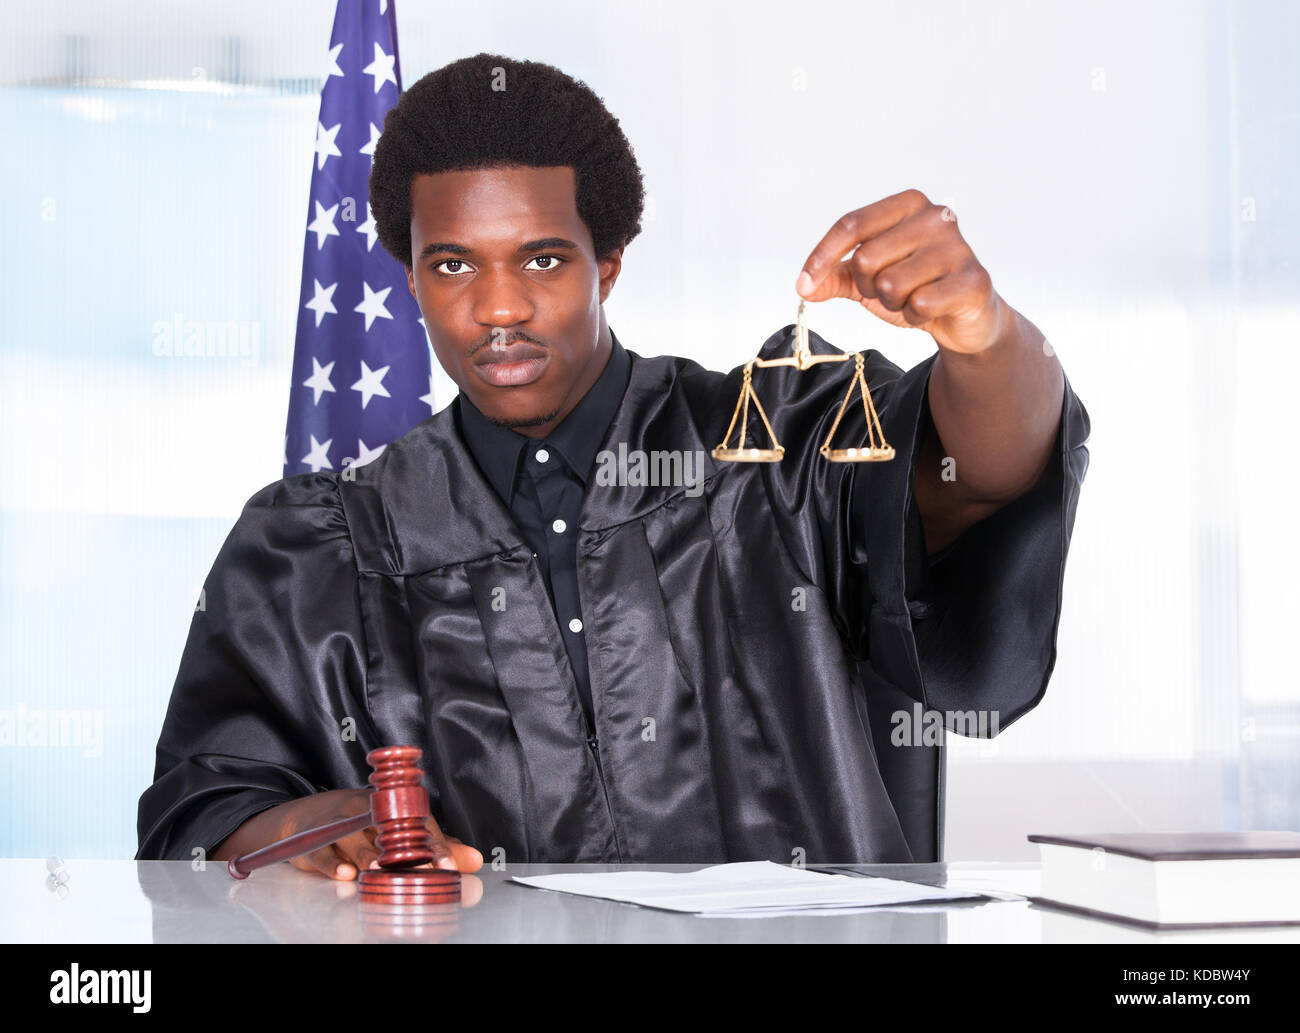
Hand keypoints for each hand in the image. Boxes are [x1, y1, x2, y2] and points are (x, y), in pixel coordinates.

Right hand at [215, 788, 484, 881]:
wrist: (306, 818)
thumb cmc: (360, 825)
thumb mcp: (396, 832)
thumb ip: (435, 847)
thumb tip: (475, 861)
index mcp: (392, 809)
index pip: (419, 824)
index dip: (435, 845)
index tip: (448, 867)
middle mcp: (367, 812)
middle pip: (389, 831)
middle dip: (404, 853)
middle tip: (420, 870)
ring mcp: (338, 825)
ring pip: (354, 839)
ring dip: (367, 855)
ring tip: (379, 869)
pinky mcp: (312, 841)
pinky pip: (323, 852)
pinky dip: (334, 864)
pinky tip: (347, 875)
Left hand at [795, 188, 1007, 356]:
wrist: (963, 318)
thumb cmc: (915, 287)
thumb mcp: (868, 279)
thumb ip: (834, 277)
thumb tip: (804, 286)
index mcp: (908, 204)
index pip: (852, 224)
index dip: (822, 257)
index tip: (804, 284)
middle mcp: (935, 217)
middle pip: (866, 258)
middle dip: (869, 286)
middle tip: (891, 290)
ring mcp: (957, 247)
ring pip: (890, 284)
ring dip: (893, 303)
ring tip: (914, 297)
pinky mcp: (973, 279)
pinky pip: (919, 304)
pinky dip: (915, 316)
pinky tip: (931, 310)